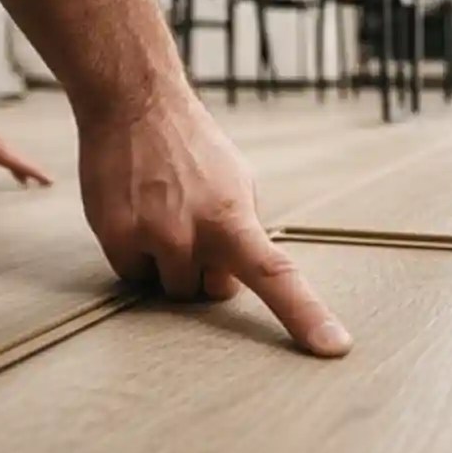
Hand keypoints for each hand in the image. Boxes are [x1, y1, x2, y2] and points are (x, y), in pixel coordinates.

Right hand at [77, 93, 352, 357]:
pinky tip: (136, 214)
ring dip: (169, 264)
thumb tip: (257, 276)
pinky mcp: (116, 237)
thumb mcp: (239, 184)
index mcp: (236, 222)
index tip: (334, 347)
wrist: (136, 105)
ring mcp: (154, 238)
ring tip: (162, 213)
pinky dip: (136, 255)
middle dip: (206, 270)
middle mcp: (195, 235)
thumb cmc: (193, 148)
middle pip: (210, 293)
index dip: (307, 316)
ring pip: (170, 289)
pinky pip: (133, 275)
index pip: (278, 276)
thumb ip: (247, 232)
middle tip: (192, 222)